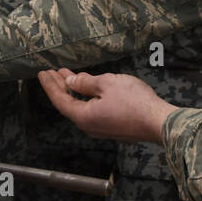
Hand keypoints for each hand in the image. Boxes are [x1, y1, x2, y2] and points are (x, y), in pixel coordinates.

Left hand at [37, 68, 174, 143]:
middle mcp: (89, 126)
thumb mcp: (107, 84)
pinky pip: (92, 110)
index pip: (60, 100)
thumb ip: (85, 82)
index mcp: (83, 116)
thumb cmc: (134, 101)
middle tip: (50, 72)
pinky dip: (85, 97)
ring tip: (66, 75)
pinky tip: (88, 87)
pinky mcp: (112, 127)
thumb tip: (71, 82)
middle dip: (59, 86)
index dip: (50, 85)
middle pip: (68, 104)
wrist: (158, 121)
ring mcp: (101, 128)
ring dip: (73, 90)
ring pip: (81, 107)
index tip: (42, 73)